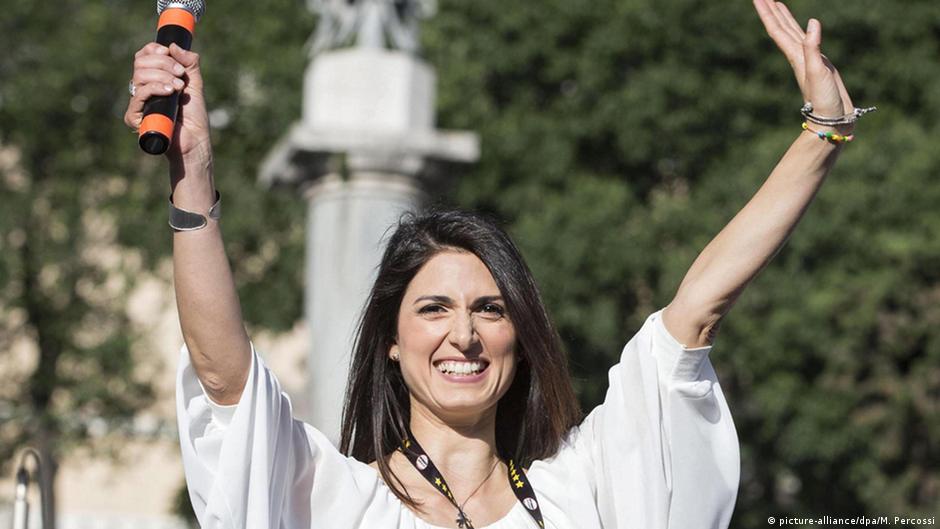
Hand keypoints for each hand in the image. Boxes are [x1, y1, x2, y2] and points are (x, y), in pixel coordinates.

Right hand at [124, 43, 211, 166]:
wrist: (195, 141)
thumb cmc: (194, 117)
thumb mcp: (194, 85)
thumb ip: (189, 64)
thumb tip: (173, 45)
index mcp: (153, 80)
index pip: (143, 57)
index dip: (153, 50)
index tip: (168, 51)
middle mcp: (143, 90)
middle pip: (140, 63)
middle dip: (163, 63)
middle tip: (180, 73)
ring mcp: (138, 103)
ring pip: (139, 75)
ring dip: (162, 75)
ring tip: (179, 87)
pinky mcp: (135, 117)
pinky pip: (139, 94)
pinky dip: (155, 88)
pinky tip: (170, 92)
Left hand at [753, 0, 854, 130]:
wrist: (833, 120)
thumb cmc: (824, 100)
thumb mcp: (818, 72)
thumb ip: (813, 48)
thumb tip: (812, 23)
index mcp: (795, 56)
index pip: (777, 30)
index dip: (767, 13)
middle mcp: (798, 55)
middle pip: (780, 28)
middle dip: (771, 11)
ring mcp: (809, 59)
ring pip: (792, 32)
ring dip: (783, 17)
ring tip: (776, 3)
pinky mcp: (820, 63)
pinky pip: (807, 40)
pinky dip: (803, 30)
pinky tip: (806, 26)